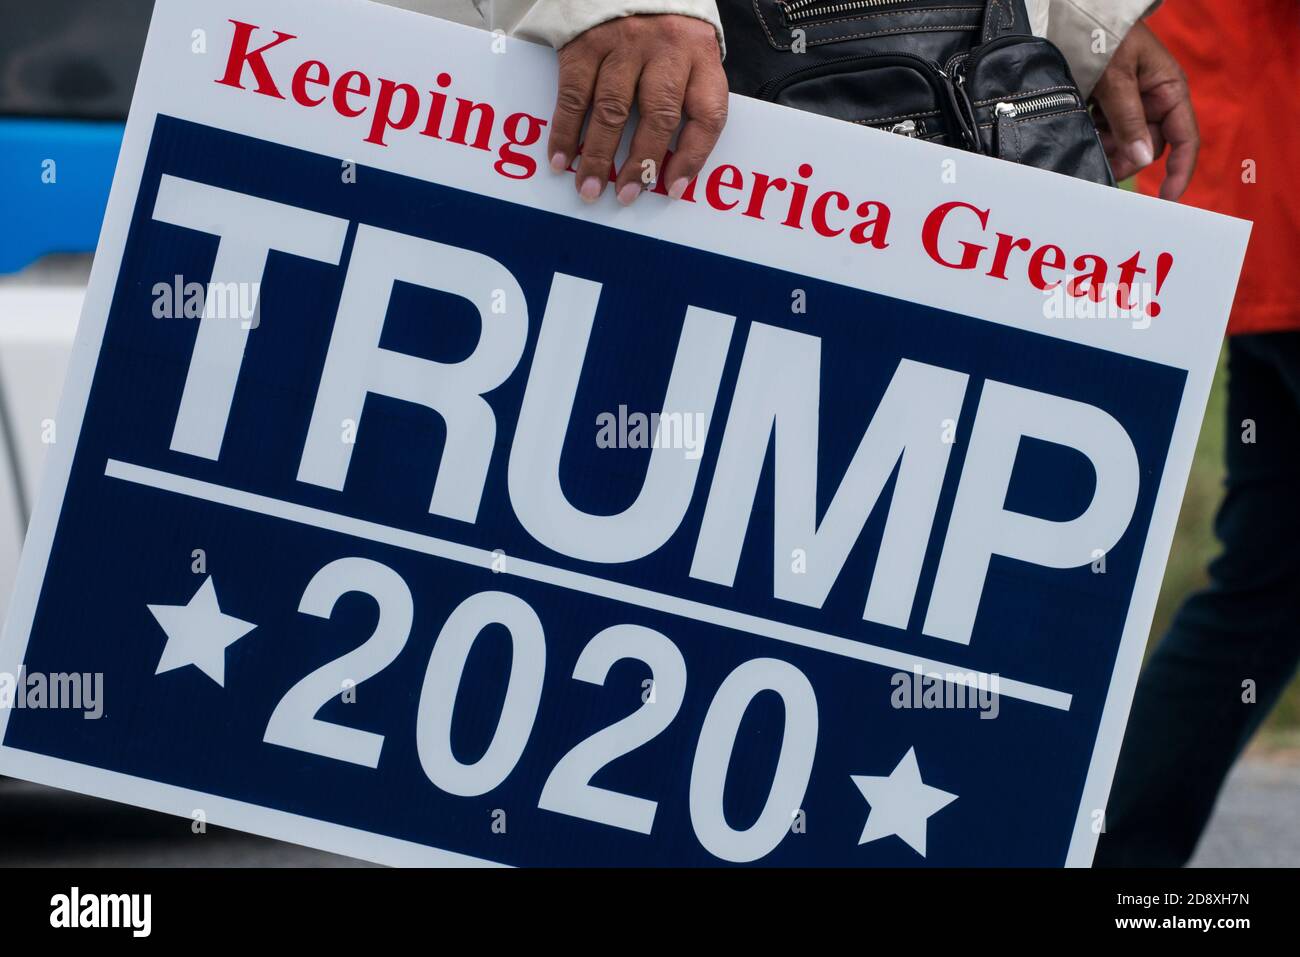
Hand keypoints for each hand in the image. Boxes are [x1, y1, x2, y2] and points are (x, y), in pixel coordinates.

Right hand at [546, 14, 727, 205]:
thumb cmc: (661, 26)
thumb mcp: (688, 53)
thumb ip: (686, 94)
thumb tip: (670, 164)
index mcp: (700, 54)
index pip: (707, 113)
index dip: (692, 157)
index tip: (673, 188)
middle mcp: (666, 48)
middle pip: (658, 116)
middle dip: (641, 163)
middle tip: (626, 195)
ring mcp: (624, 43)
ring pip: (612, 110)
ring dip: (599, 156)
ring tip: (589, 187)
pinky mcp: (586, 42)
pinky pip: (574, 95)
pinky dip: (566, 132)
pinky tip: (561, 158)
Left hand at [1091, 21, 1197, 199]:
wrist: (1080, 17)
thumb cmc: (1106, 38)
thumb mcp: (1117, 79)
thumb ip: (1129, 120)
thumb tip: (1144, 159)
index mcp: (1169, 91)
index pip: (1185, 139)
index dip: (1179, 171)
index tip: (1167, 198)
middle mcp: (1155, 100)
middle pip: (1148, 146)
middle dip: (1125, 157)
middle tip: (1099, 161)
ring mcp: (1133, 103)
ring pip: (1124, 142)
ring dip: (1107, 146)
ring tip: (1087, 133)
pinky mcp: (1110, 104)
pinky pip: (1107, 131)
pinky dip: (1096, 135)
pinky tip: (1083, 127)